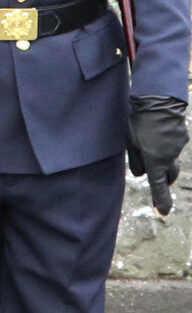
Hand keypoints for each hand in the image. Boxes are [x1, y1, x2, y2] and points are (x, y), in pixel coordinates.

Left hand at [129, 95, 185, 216]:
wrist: (159, 101)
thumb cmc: (138, 121)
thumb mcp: (130, 142)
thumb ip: (135, 160)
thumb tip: (141, 174)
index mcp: (155, 160)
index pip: (158, 185)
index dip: (161, 200)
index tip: (163, 212)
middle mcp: (170, 156)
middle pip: (168, 174)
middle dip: (164, 179)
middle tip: (157, 178)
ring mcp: (178, 146)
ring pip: (171, 158)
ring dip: (162, 157)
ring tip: (149, 142)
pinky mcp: (182, 136)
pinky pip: (173, 145)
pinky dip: (166, 144)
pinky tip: (157, 131)